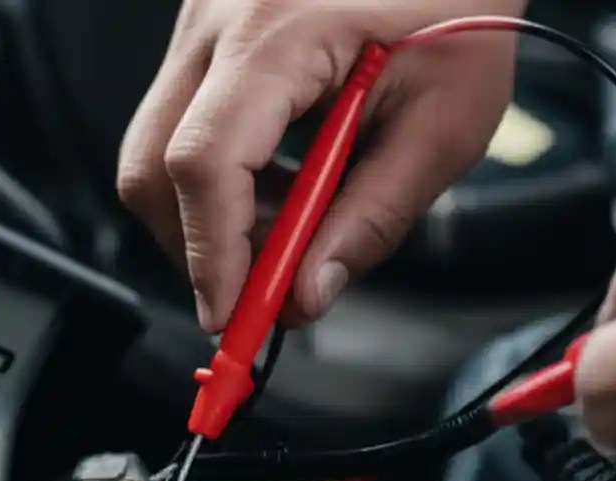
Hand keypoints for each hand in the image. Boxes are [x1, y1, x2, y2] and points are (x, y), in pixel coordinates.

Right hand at [117, 0, 523, 331]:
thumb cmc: (463, 3)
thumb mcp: (446, 120)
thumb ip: (374, 215)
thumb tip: (307, 294)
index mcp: (280, 27)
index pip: (203, 159)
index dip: (211, 253)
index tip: (233, 314)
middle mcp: (220, 17)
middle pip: (152, 162)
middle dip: (197, 247)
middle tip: (260, 291)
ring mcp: (203, 20)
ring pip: (157, 148)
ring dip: (210, 215)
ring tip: (289, 227)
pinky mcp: (207, 34)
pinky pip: (181, 123)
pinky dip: (219, 179)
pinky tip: (280, 183)